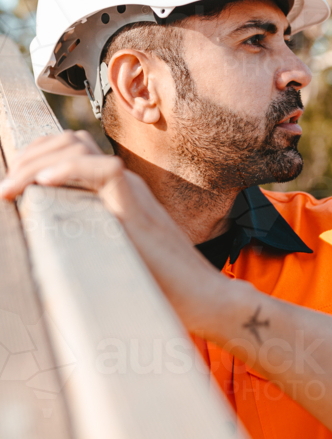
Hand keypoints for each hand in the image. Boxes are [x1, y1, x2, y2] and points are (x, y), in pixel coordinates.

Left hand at [0, 131, 223, 327]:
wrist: (204, 296)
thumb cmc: (162, 287)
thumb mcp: (113, 257)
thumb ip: (88, 243)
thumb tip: (49, 255)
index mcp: (117, 192)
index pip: (74, 150)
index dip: (38, 156)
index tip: (11, 182)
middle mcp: (124, 184)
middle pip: (71, 141)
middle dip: (29, 156)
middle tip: (4, 186)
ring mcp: (132, 191)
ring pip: (80, 148)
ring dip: (37, 162)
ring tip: (11, 187)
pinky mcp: (137, 206)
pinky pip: (103, 171)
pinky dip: (68, 171)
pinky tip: (42, 184)